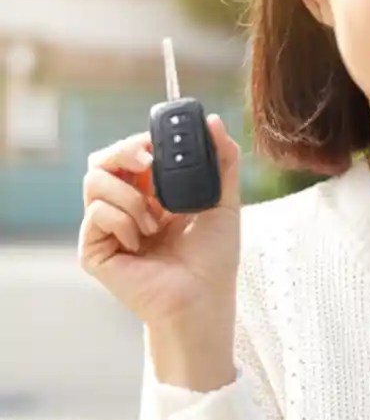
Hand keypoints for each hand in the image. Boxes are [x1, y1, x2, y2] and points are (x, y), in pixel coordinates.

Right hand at [78, 114, 241, 331]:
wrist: (204, 299)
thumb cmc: (214, 257)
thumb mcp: (225, 201)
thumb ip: (222, 161)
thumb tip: (214, 121)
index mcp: (152, 193)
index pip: (132, 153)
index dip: (140, 140)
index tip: (159, 140)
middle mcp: (125, 206)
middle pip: (103, 160)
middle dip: (124, 150)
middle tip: (147, 158)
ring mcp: (107, 228)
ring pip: (94, 181)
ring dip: (130, 194)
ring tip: (155, 221)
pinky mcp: (94, 250)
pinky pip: (96, 213)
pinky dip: (123, 219)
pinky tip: (141, 241)